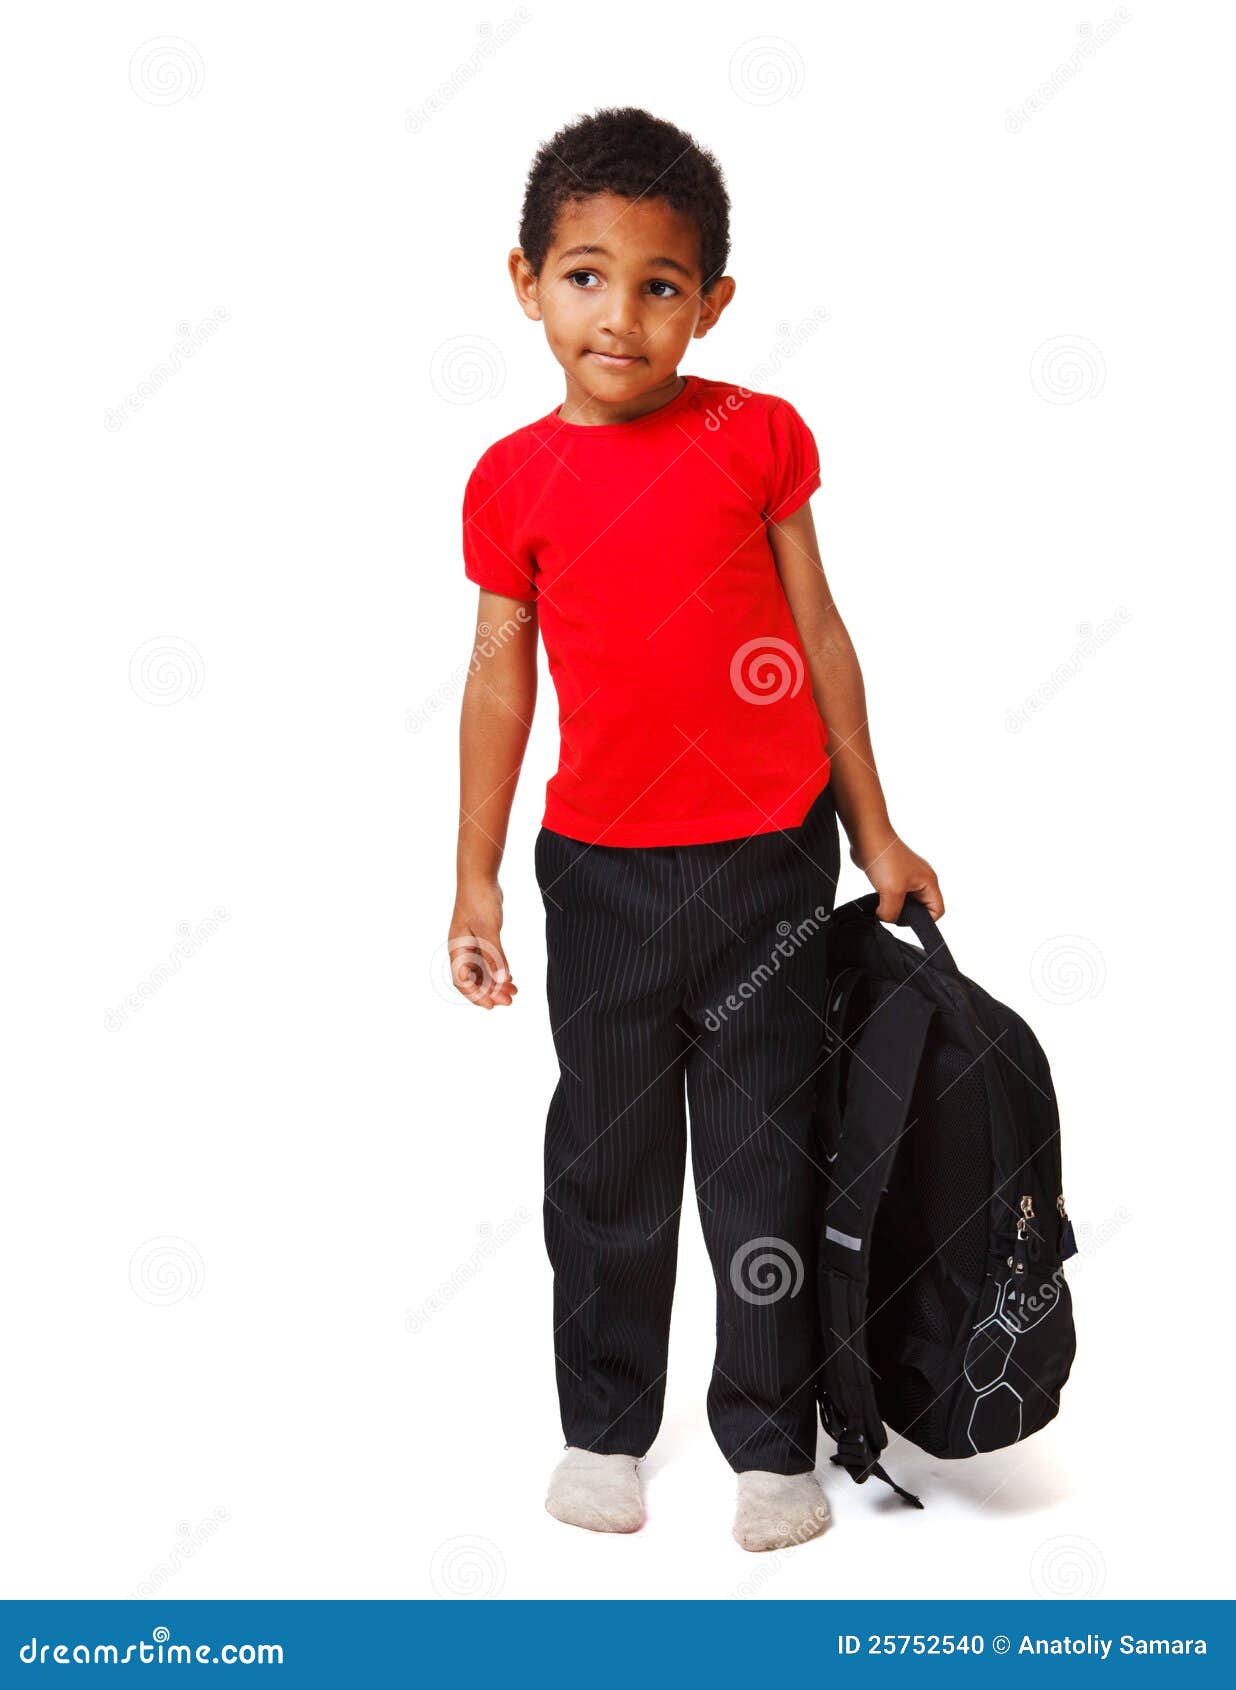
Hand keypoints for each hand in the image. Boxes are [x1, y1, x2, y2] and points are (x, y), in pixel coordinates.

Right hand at [449, 880, 517, 1008]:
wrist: (479, 878)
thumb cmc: (479, 901)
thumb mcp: (488, 930)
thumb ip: (495, 956)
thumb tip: (503, 979)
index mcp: (457, 949)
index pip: (463, 981)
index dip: (476, 995)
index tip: (492, 1005)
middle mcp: (462, 950)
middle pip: (473, 980)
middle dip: (490, 992)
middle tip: (510, 1001)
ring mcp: (471, 945)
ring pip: (482, 972)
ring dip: (496, 983)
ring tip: (514, 992)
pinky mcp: (481, 939)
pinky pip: (487, 962)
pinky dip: (498, 971)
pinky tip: (510, 977)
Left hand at [849, 827, 944, 923]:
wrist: (867, 835)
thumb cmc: (885, 857)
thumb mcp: (892, 891)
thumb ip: (892, 912)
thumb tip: (886, 918)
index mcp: (929, 882)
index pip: (937, 910)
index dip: (924, 921)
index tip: (905, 920)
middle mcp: (921, 879)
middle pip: (921, 908)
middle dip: (906, 914)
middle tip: (891, 912)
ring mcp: (907, 877)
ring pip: (905, 902)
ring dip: (894, 906)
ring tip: (883, 903)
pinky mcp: (893, 875)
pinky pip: (894, 894)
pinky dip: (886, 899)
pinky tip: (877, 897)